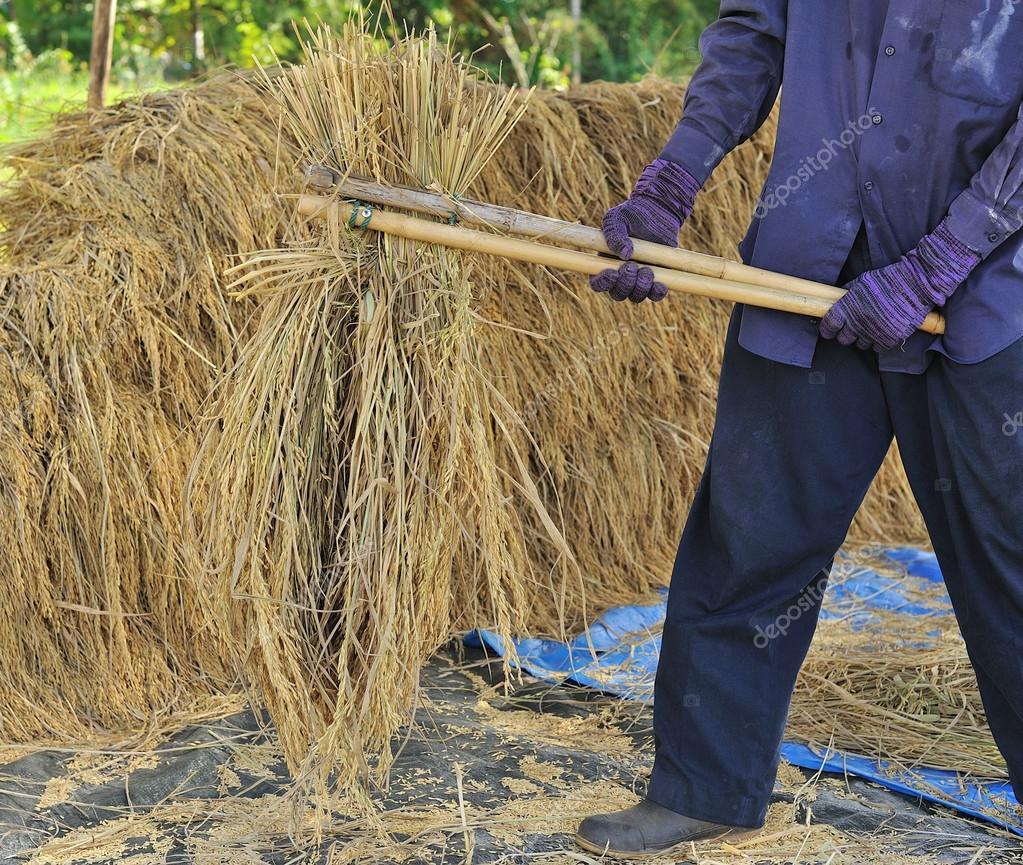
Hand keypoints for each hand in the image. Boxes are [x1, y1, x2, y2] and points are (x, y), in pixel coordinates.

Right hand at [590, 159, 700, 302]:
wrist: (656, 211)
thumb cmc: (631, 214)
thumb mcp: (616, 218)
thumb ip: (614, 234)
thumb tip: (624, 254)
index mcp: (604, 264)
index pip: (597, 283)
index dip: (603, 283)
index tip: (613, 272)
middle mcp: (620, 276)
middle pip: (618, 294)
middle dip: (625, 284)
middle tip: (631, 266)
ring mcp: (638, 279)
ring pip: (636, 297)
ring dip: (640, 288)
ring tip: (647, 270)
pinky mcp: (657, 278)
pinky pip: (655, 295)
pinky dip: (657, 293)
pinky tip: (660, 284)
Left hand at [820, 221, 980, 350]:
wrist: (918, 283)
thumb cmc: (889, 279)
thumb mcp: (863, 281)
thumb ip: (848, 293)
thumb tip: (838, 298)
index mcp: (848, 307)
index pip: (829, 326)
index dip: (827, 330)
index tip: (830, 330)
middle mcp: (858, 322)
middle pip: (843, 339)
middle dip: (846, 334)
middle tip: (853, 327)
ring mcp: (873, 332)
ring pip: (860, 344)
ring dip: (863, 337)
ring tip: (872, 326)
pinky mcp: (889, 338)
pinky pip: (877, 348)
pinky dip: (879, 341)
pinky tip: (883, 330)